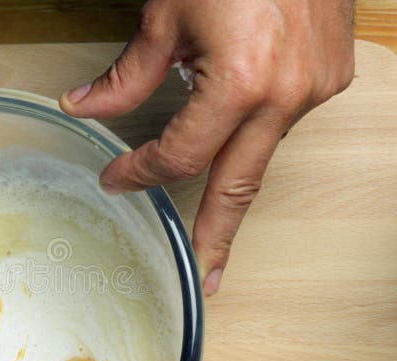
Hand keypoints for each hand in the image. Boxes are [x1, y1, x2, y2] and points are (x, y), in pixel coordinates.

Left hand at [60, 0, 353, 296]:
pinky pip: (282, 123)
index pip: (181, 156)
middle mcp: (287, 95)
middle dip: (217, 239)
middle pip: (239, 188)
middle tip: (204, 279)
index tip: (116, 179)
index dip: (142, 172)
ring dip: (230, 182)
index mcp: (243, 83)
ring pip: (260, 155)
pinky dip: (253, 137)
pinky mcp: (330, 76)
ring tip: (209, 219)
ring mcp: (316, 88)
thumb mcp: (166, 14)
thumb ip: (127, 75)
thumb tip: (85, 107)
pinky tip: (234, 139)